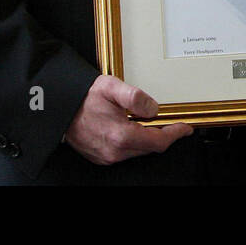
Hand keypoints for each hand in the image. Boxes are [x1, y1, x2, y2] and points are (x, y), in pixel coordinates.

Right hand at [63, 74, 191, 164]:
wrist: (61, 108)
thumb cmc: (84, 97)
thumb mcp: (112, 87)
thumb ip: (135, 97)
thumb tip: (153, 108)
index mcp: (121, 136)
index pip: (159, 142)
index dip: (175, 134)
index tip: (185, 127)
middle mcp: (115, 151)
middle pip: (151, 147)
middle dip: (162, 134)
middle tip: (168, 119)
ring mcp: (107, 156)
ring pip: (139, 150)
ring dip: (147, 137)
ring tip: (146, 120)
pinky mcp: (101, 157)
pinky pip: (125, 152)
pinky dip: (133, 141)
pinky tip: (130, 127)